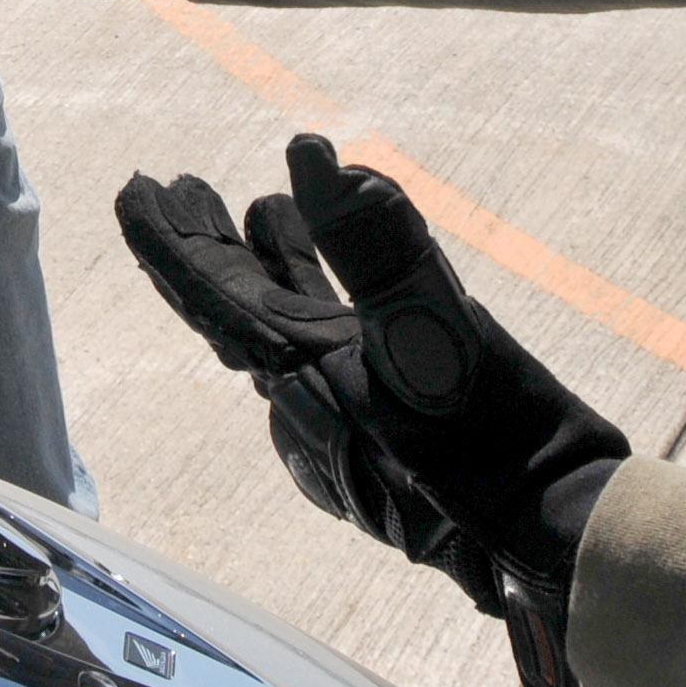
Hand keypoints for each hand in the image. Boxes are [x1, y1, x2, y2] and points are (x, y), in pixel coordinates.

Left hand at [117, 135, 631, 686]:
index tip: (134, 187)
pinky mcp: (383, 421)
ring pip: (284, 323)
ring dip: (268, 263)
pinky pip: (329, 345)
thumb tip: (309, 153)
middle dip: (205, 243)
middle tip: (180, 186)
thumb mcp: (433, 324)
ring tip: (263, 205)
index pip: (206, 296)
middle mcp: (304, 400)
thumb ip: (373, 238)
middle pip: (232, 307)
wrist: (551, 533)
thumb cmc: (493, 436)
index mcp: (298, 376)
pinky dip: (321, 295)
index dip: (164, 240)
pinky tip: (337, 278)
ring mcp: (342, 415)